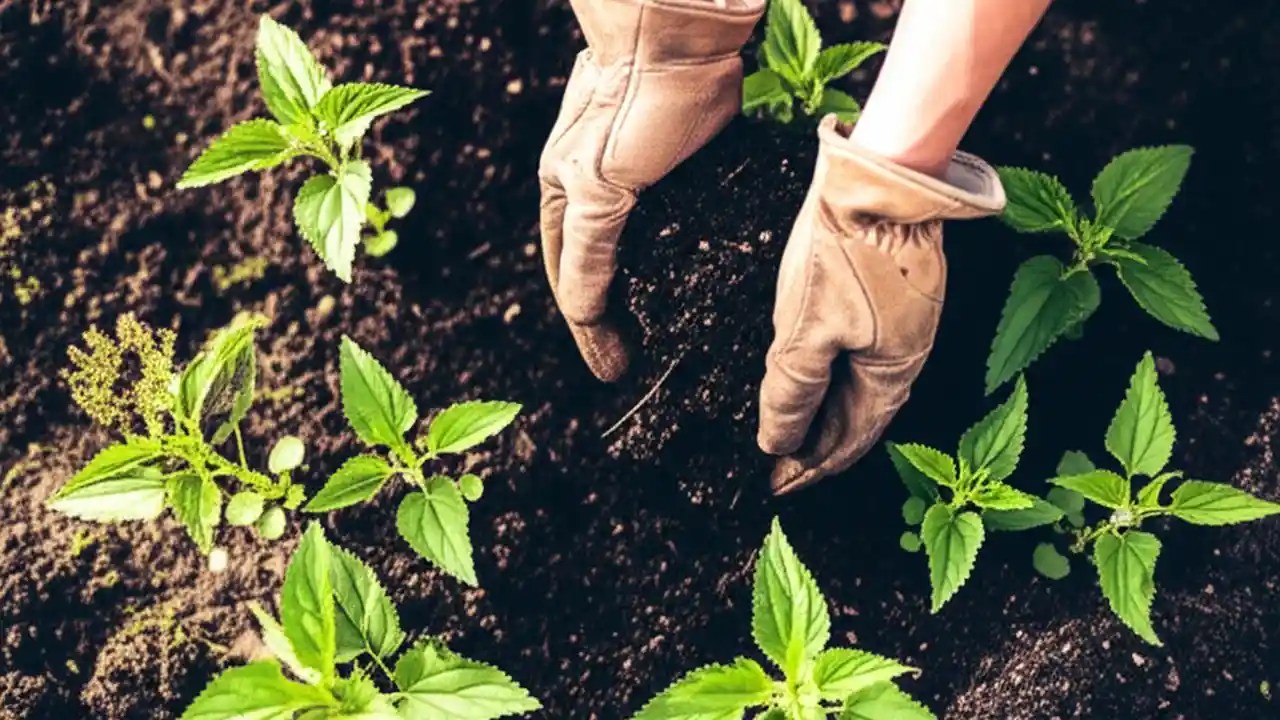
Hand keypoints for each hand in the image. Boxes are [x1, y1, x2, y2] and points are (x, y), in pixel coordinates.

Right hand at [538, 0, 763, 380]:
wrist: (679, 32)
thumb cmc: (631, 103)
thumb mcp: (599, 187)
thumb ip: (589, 253)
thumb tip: (584, 314)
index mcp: (565, 194)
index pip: (572, 281)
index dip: (591, 330)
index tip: (615, 371)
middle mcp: (595, 188)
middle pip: (600, 268)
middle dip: (613, 317)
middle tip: (638, 358)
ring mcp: (638, 177)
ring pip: (638, 248)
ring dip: (647, 289)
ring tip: (667, 329)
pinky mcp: (682, 162)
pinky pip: (680, 222)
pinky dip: (682, 255)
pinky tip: (701, 275)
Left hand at [757, 116, 1005, 493]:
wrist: (881, 173)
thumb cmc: (847, 250)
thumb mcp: (808, 330)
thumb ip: (790, 391)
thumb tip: (775, 443)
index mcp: (892, 374)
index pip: (847, 441)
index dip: (809, 467)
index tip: (774, 487)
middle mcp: (903, 354)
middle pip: (854, 417)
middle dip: (813, 444)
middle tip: (774, 463)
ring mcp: (897, 321)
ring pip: (854, 383)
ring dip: (820, 409)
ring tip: (786, 425)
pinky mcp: (884, 290)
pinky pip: (854, 349)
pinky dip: (826, 371)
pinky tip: (805, 367)